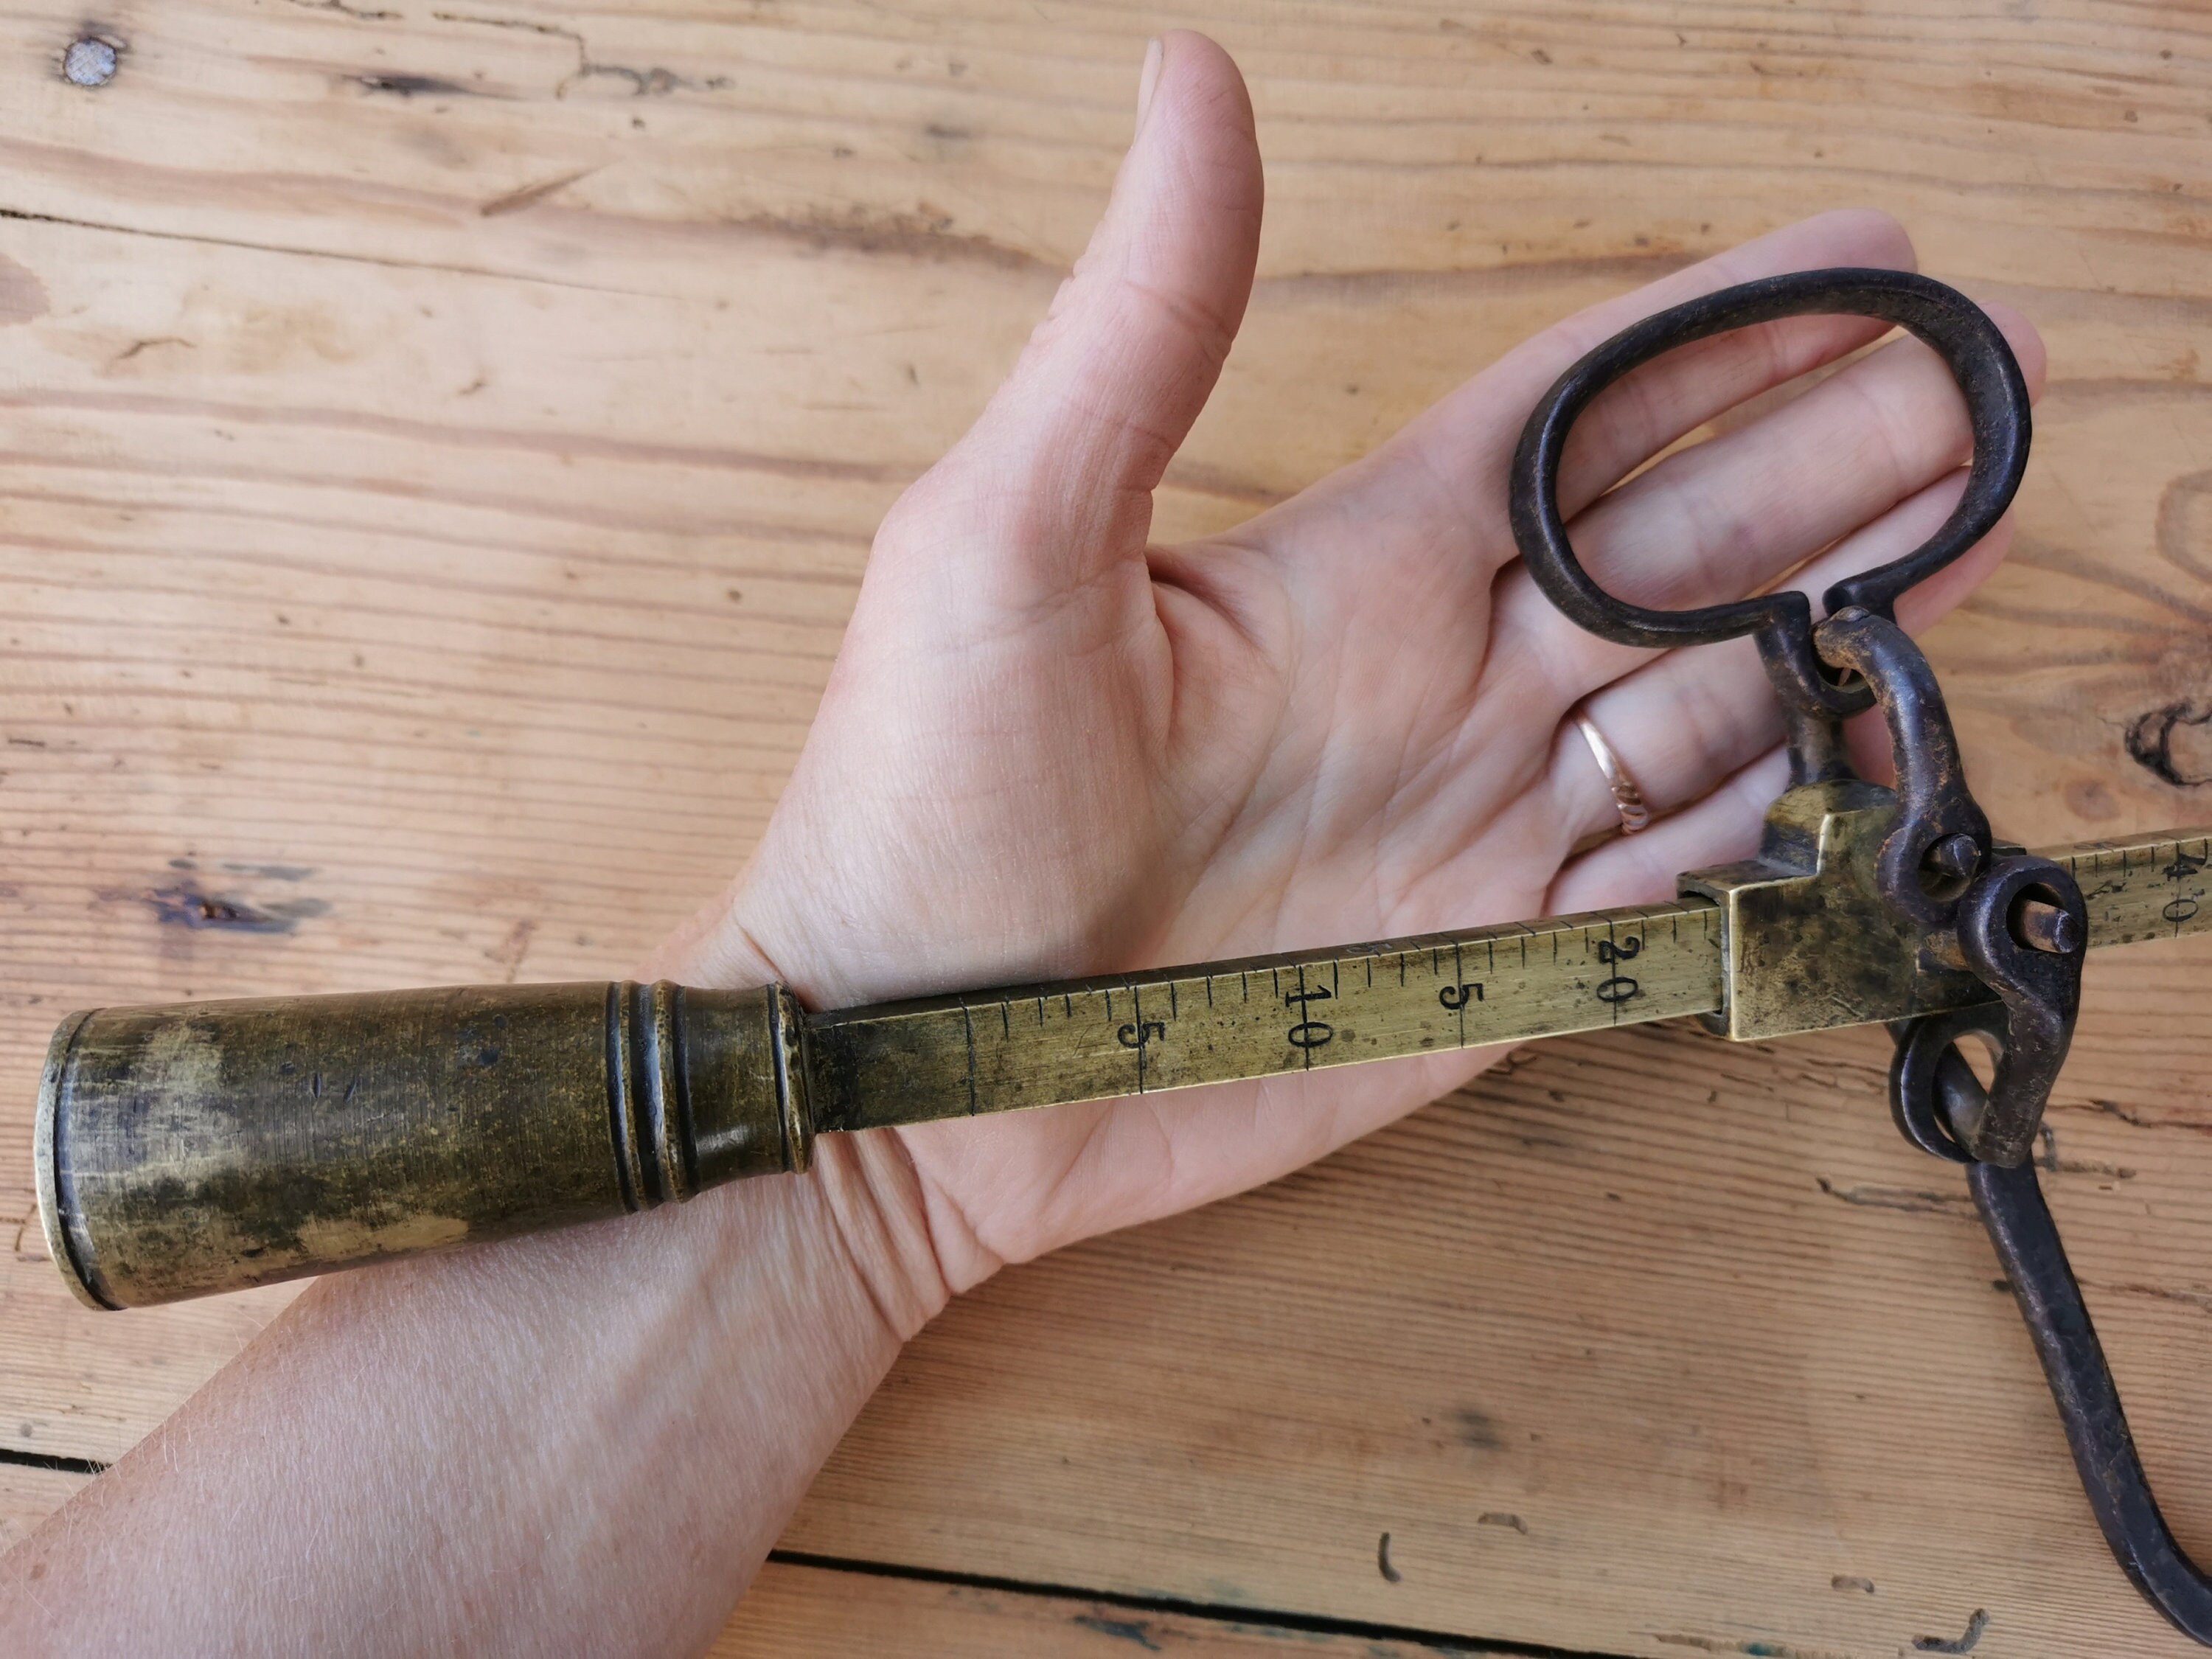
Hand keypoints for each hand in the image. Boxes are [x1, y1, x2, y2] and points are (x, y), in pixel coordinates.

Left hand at [653, 32, 2042, 1297]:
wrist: (907, 1073)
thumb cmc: (918, 803)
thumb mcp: (1006, 536)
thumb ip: (1143, 323)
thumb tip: (1192, 76)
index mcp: (1356, 565)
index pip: (1586, 416)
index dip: (1731, 331)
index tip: (1868, 259)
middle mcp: (1441, 679)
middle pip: (1689, 545)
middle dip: (1839, 459)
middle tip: (1985, 386)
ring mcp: (1478, 827)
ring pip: (1712, 704)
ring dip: (1838, 623)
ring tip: (1973, 533)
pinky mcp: (1494, 970)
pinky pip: (1673, 880)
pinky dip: (1773, 819)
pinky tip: (1860, 752)